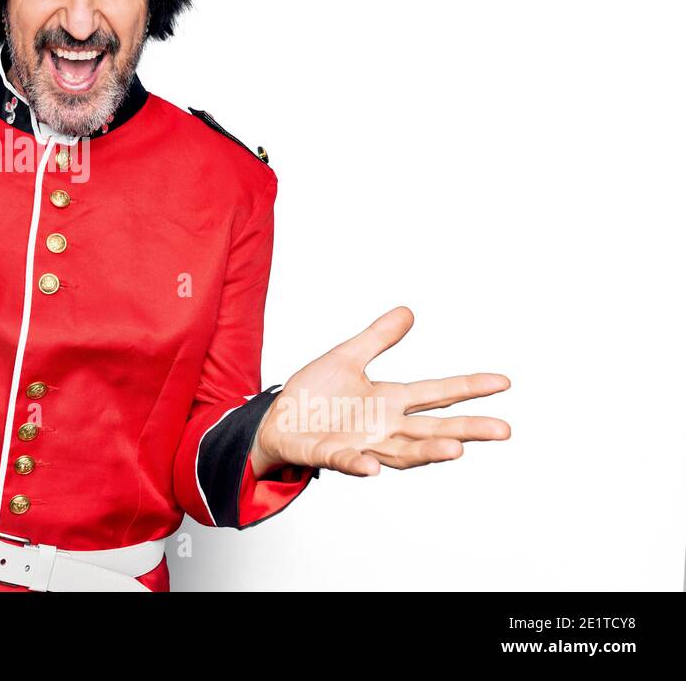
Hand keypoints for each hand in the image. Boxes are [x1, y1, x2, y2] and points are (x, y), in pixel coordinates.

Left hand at [250, 307, 510, 477]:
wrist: (277, 421)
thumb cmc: (315, 396)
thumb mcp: (346, 358)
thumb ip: (377, 338)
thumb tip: (408, 311)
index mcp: (388, 401)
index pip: (436, 393)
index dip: (468, 387)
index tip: (503, 382)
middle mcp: (382, 427)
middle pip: (431, 429)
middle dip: (465, 430)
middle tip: (502, 429)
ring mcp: (358, 444)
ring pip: (400, 452)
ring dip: (426, 451)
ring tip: (456, 450)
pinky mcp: (329, 453)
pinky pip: (346, 461)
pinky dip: (359, 465)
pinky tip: (372, 468)